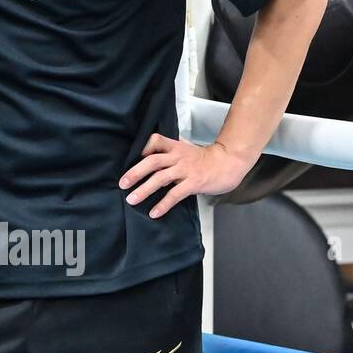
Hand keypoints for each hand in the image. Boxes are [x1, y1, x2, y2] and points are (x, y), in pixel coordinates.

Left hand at [119, 134, 253, 218]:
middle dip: (135, 173)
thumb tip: (149, 156)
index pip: (155, 140)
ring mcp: (186, 170)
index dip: (143, 147)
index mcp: (175, 147)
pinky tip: (154, 212)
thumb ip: (170, 151)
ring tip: (132, 200)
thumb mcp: (186, 149)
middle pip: (152, 161)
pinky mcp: (194, 183)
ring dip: (144, 190)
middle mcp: (178, 157)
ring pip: (160, 178)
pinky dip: (163, 204)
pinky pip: (175, 194)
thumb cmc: (205, 158)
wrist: (229, 163)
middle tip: (122, 184)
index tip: (131, 157)